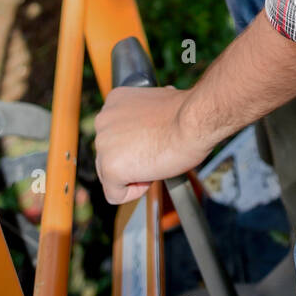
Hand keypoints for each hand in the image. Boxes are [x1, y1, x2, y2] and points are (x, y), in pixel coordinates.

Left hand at [94, 85, 205, 204]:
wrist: (194, 121)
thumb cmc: (185, 114)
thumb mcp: (156, 107)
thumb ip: (142, 118)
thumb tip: (147, 125)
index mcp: (114, 101)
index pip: (113, 135)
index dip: (136, 144)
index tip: (154, 140)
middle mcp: (102, 120)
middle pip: (108, 156)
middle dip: (131, 161)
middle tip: (156, 153)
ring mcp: (103, 143)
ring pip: (109, 176)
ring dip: (133, 174)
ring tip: (156, 160)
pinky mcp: (110, 167)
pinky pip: (115, 194)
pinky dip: (133, 192)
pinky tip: (151, 174)